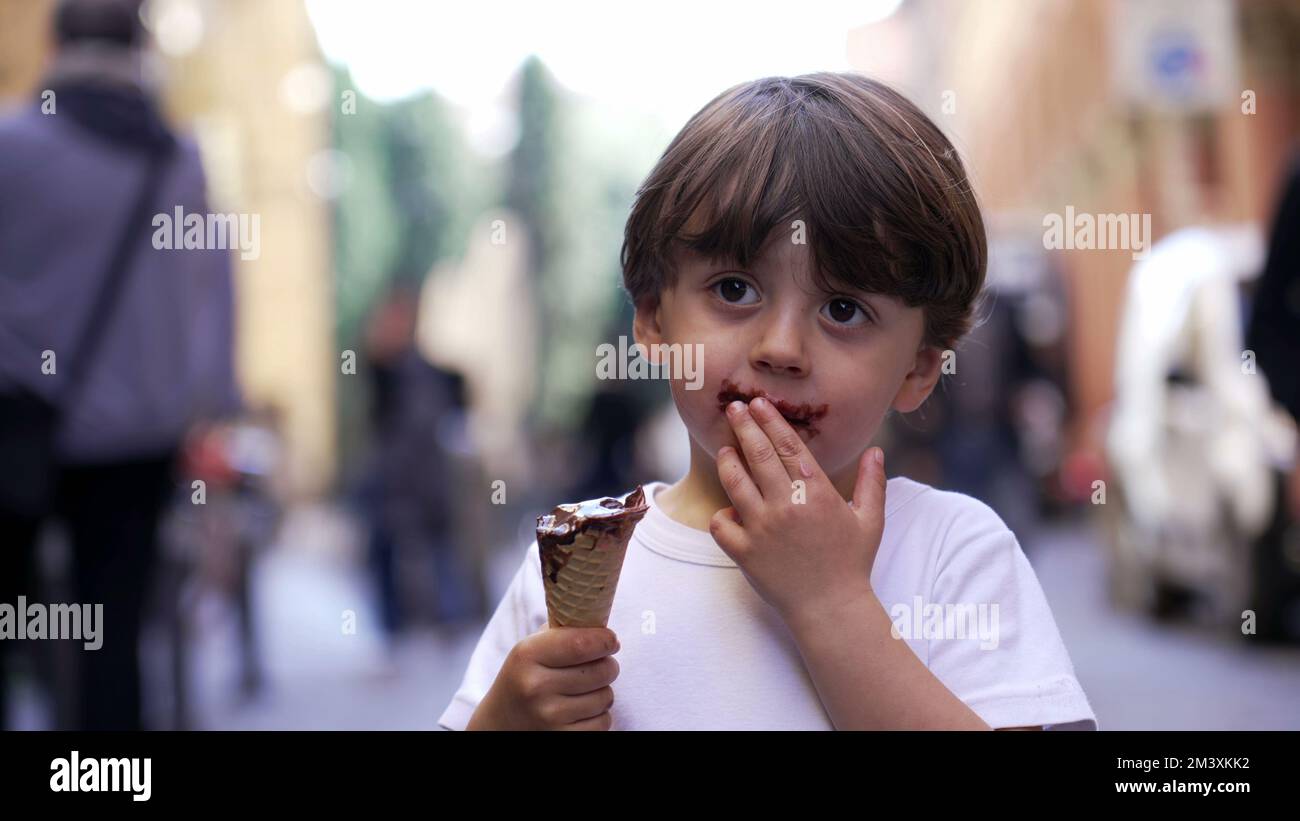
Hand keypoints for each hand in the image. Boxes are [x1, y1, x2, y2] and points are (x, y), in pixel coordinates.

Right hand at [467, 625, 619, 729]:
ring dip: (603, 692)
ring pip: (606, 697)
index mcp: (528, 655)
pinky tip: (581, 711)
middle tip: (598, 665)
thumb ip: (562, 631)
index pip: (582, 643)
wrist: (500, 722)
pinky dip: (599, 715)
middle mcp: (536, 687)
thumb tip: (599, 616)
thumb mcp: (531, 648)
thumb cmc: (525, 676)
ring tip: (584, 690)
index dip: (606, 640)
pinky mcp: (562, 738)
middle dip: (608, 665)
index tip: (610, 640)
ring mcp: (549, 716)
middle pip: (602, 670)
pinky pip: (603, 722)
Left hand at [709, 397, 886, 623]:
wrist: (831, 609)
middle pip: (759, 455)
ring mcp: (762, 529)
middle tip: (733, 407)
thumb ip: (873, 482)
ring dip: (728, 461)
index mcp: (816, 493)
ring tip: (726, 449)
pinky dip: (721, 515)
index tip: (759, 404)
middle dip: (744, 426)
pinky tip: (728, 510)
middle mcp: (787, 506)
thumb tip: (876, 450)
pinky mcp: (745, 552)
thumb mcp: (870, 521)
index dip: (771, 421)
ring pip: (734, 483)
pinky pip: (720, 524)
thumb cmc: (852, 564)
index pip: (788, 446)